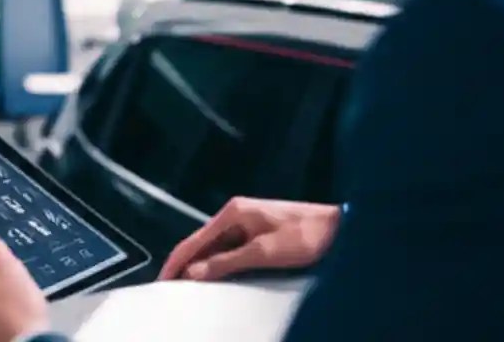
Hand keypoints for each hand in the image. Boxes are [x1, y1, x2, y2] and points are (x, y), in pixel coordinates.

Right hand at [158, 197, 339, 281]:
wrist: (340, 228)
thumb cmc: (305, 236)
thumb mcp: (263, 253)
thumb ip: (226, 263)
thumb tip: (192, 273)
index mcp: (233, 213)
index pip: (193, 240)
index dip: (176, 262)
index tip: (163, 282)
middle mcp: (236, 214)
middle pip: (202, 244)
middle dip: (186, 266)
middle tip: (172, 290)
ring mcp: (248, 222)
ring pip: (216, 248)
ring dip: (203, 266)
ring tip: (190, 288)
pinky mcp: (259, 232)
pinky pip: (231, 250)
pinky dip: (221, 264)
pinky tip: (217, 279)